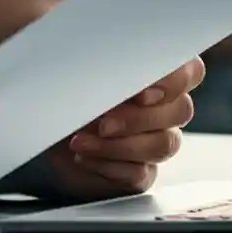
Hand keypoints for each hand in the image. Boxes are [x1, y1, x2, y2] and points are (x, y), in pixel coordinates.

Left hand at [45, 58, 204, 200]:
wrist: (42, 121)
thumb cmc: (63, 83)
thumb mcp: (75, 63)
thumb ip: (98, 58)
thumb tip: (106, 59)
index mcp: (155, 72)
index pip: (189, 71)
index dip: (173, 82)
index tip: (141, 92)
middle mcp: (163, 106)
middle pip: (180, 111)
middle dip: (138, 118)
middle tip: (102, 122)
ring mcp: (154, 139)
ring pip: (163, 145)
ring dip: (119, 145)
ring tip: (79, 141)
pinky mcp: (139, 171)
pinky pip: (141, 174)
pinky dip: (108, 166)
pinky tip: (83, 157)